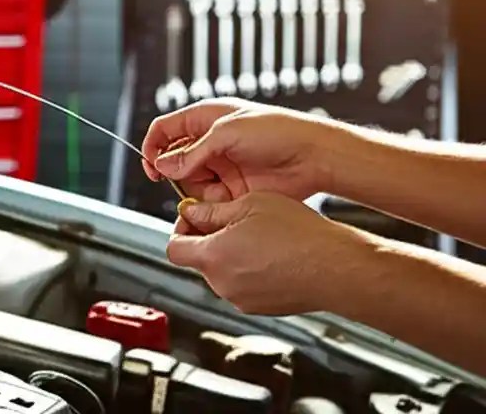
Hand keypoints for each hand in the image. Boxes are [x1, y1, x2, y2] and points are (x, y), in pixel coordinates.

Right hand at [141, 98, 343, 202]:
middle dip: (176, 172)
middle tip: (188, 178)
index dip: (153, 147)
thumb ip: (193, 151)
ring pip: (189, 181)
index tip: (152, 167)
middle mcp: (209, 142)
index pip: (164, 130)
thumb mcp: (228, 133)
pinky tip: (226, 198)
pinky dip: (210, 202)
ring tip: (217, 188)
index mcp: (205, 118)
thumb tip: (164, 165)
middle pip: (173, 160)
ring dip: (196, 188)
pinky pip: (208, 198)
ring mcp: (221, 165)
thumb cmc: (278, 132)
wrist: (313, 157)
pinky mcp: (232, 187)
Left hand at [167, 193, 375, 314]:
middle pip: (199, 260)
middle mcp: (221, 284)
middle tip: (232, 221)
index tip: (194, 218)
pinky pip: (243, 285)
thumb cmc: (300, 236)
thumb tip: (192, 211)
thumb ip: (213, 211)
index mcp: (212, 257)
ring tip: (259, 236)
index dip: (180, 230)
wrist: (338, 269)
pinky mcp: (261, 308)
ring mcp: (241, 299)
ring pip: (222, 273)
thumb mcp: (250, 205)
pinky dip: (250, 270)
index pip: (173, 248)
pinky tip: (273, 255)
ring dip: (231, 254)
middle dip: (209, 239)